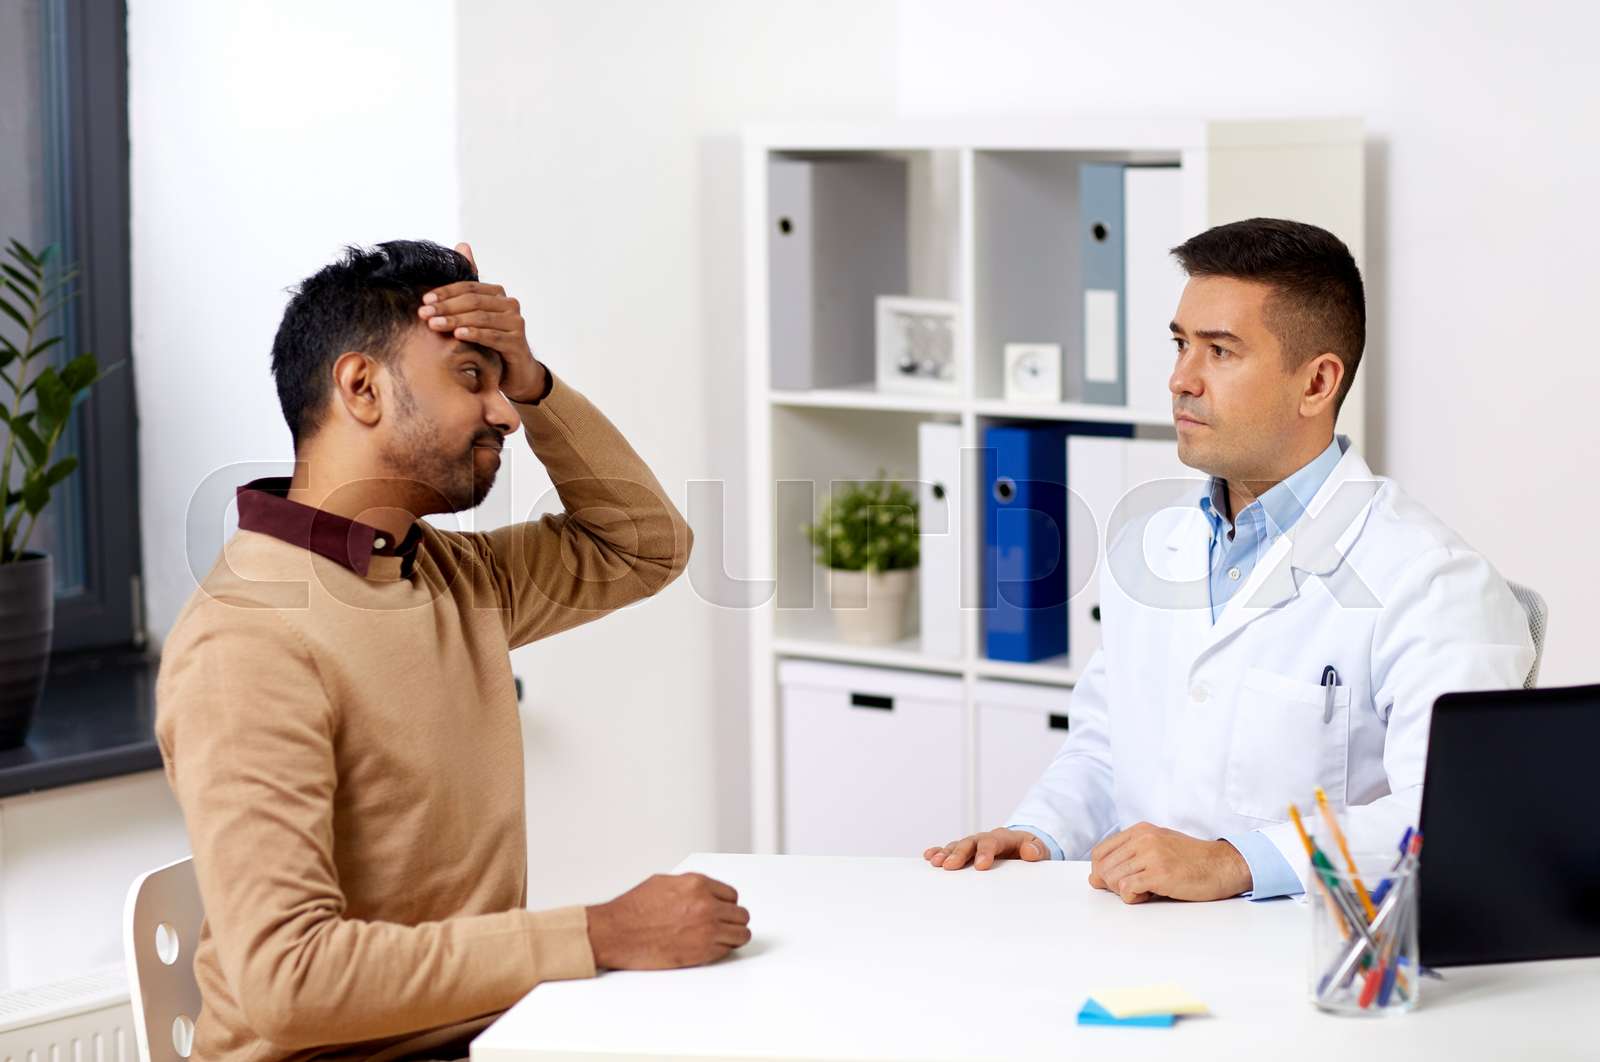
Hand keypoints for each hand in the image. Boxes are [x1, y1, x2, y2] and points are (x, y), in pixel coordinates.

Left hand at [418, 242, 547, 401]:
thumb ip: (467, 286)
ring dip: (454, 320)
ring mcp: (516, 323)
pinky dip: (474, 334)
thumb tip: (462, 244)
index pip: (469, 287)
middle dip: (446, 307)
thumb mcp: (475, 314)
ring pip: (481, 318)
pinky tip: (458, 335)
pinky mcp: (518, 342)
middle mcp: (510, 305)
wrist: (514, 371)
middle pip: (473, 301)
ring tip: (434, 325)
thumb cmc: (490, 340)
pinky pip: (492, 336)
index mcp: (498, 294)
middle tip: (424, 314)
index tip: (424, 300)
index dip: (445, 292)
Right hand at [585, 873, 751, 970]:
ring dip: (734, 936)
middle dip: (732, 920)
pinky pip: (727, 950)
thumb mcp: (664, 883)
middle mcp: (706, 906)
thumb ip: (690, 887)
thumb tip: (703, 892)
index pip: (731, 895)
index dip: (726, 904)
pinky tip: (711, 947)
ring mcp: (706, 930)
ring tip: (724, 938)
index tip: (723, 910)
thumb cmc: (632, 910)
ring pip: (741, 934)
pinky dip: (723, 950)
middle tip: (725, 925)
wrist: (616, 932)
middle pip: (740, 915)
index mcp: (697, 885)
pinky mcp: (701, 952)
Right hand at [923, 828, 1050, 870]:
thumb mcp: (1040, 850)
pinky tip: (930, 857)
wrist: (1025, 849)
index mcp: (1004, 837)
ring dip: (946, 853)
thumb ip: (1037, 851)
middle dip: (959, 854)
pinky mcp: (967, 852)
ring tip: (936, 862)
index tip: (981, 865)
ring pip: (958, 846)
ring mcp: (975, 845)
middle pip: (970, 843)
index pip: (993, 842)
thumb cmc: (1030, 851)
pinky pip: (951, 849)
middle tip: (950, 865)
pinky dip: (940, 852)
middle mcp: (986, 839)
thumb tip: (1030, 852)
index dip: (985, 852)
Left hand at [1087, 822, 1251, 902]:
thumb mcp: (1157, 849)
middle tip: (1132, 890)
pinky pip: (1128, 889)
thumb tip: (1094, 879)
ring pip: (1113, 879)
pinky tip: (1148, 895)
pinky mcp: (1160, 873)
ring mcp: (1151, 855)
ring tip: (1144, 891)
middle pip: (1104, 868)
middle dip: (1112, 885)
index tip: (1112, 883)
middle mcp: (1143, 839)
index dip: (1100, 872)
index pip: (1100, 852)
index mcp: (1140, 831)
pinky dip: (1132, 897)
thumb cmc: (1191, 860)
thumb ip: (1127, 859)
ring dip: (1124, 892)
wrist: (1222, 865)